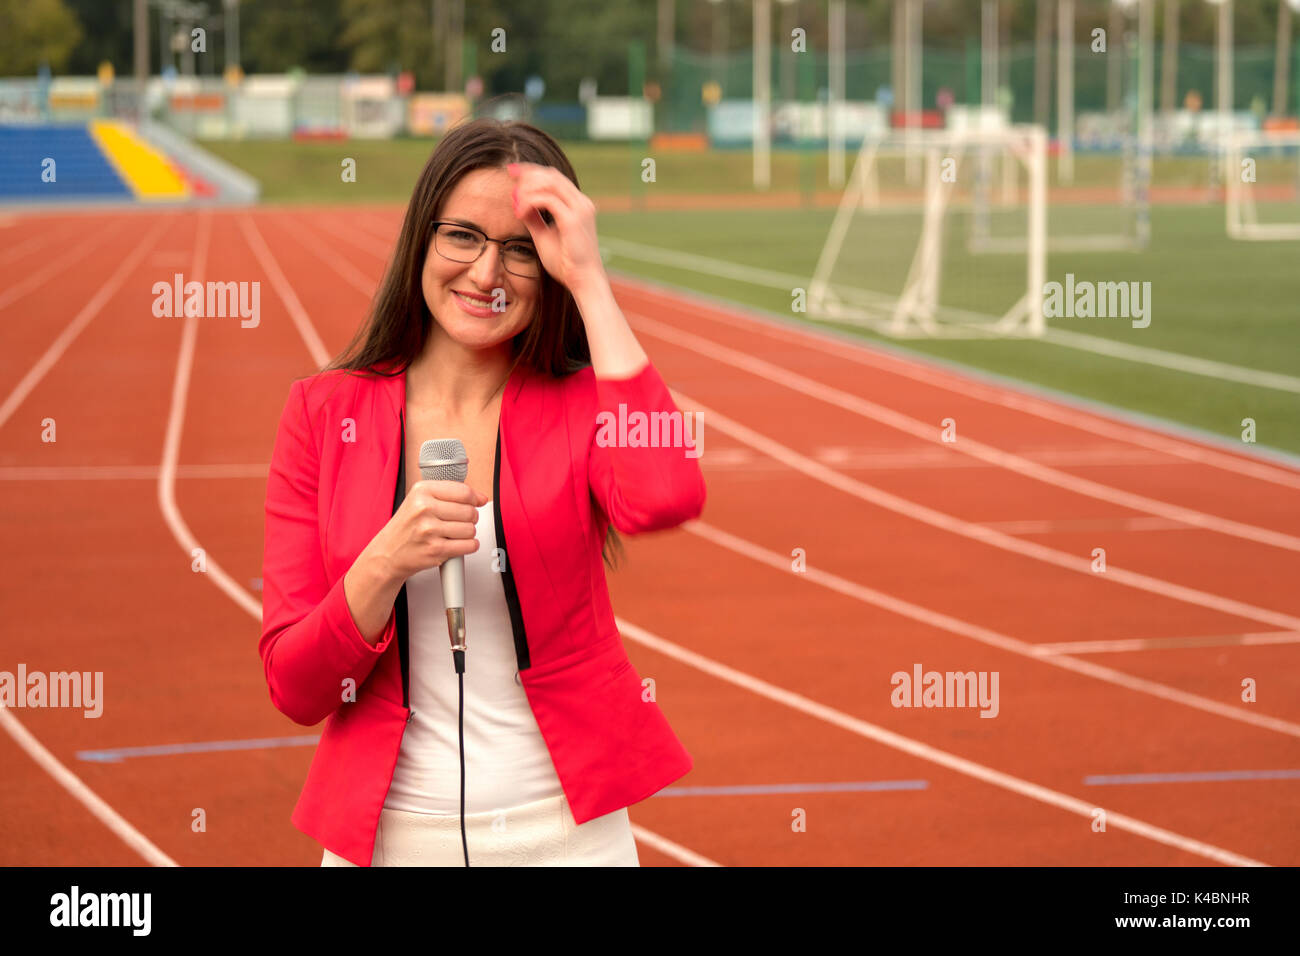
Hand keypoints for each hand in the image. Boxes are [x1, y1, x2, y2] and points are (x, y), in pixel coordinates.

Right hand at [369, 480, 488, 582]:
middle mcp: (424, 508)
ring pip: (470, 529)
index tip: (478, 501)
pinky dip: (469, 546)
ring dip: (468, 533)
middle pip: (469, 511)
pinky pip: (468, 545)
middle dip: (470, 518)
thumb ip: (449, 494)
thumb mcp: (419, 500)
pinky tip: (458, 543)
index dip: (475, 498)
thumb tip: (480, 497)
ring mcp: (429, 530)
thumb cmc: (406, 527)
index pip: (463, 491)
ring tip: (454, 533)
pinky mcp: (435, 549)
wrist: (388, 553)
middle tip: (460, 521)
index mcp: (422, 491)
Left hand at [507, 162, 607, 299]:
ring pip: (549, 182)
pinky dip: (529, 202)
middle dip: (528, 172)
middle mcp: (582, 202)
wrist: (584, 281)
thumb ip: (534, 219)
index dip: (533, 171)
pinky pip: (546, 199)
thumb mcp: (544, 236)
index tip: (513, 172)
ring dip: (527, 188)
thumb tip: (519, 204)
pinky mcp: (573, 219)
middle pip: (551, 175)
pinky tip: (519, 213)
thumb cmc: (566, 263)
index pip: (555, 177)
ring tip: (515, 200)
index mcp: (578, 204)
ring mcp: (580, 209)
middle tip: (510, 174)